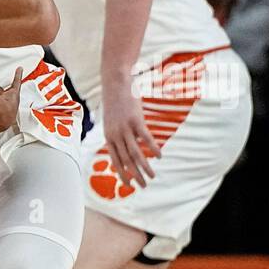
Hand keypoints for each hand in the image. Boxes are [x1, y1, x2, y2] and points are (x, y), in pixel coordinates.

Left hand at [101, 71, 158, 187]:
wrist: (115, 83)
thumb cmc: (115, 102)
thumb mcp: (112, 120)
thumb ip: (117, 134)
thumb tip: (124, 145)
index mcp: (108, 137)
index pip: (115, 161)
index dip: (122, 173)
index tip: (129, 184)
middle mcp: (115, 135)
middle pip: (126, 160)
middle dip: (135, 175)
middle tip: (143, 186)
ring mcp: (125, 128)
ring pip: (136, 153)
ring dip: (145, 167)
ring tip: (152, 176)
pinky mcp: (136, 120)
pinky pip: (146, 138)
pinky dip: (153, 148)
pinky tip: (159, 156)